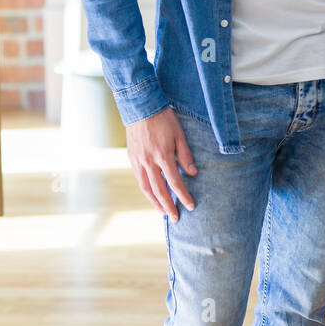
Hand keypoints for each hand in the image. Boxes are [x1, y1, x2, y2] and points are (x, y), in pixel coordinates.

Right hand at [125, 107, 195, 221]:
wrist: (141, 107)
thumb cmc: (164, 119)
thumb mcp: (180, 135)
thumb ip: (186, 156)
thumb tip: (192, 173)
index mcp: (163, 156)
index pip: (175, 182)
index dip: (183, 196)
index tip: (190, 206)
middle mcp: (149, 162)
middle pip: (159, 191)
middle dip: (168, 206)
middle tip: (176, 218)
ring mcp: (138, 161)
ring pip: (146, 188)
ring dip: (155, 202)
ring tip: (164, 212)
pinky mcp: (132, 159)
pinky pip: (139, 180)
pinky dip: (147, 191)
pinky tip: (153, 195)